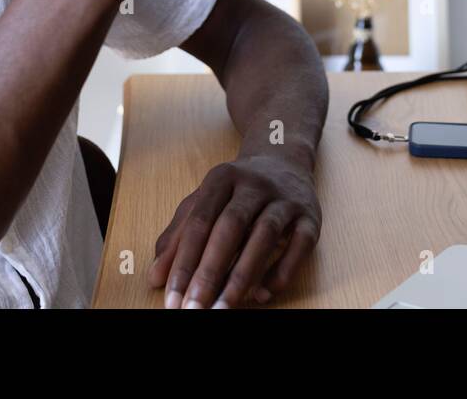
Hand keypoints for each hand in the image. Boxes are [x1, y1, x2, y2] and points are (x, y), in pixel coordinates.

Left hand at [148, 153, 320, 307]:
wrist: (284, 158)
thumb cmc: (236, 190)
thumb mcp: (204, 201)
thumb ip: (178, 236)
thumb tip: (155, 277)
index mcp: (222, 178)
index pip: (199, 222)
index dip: (183, 262)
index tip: (172, 297)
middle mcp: (254, 184)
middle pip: (230, 228)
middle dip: (210, 272)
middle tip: (194, 308)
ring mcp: (285, 199)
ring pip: (265, 235)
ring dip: (243, 275)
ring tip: (224, 307)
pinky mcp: (310, 216)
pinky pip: (300, 245)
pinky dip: (282, 271)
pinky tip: (263, 294)